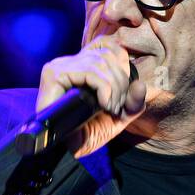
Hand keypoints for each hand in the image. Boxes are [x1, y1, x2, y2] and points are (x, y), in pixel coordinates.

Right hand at [35, 38, 153, 157]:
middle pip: (106, 55)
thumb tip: (141, 85)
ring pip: (99, 62)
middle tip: (117, 108)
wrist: (67, 150)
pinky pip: (88, 72)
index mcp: (81, 65)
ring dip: (113, 88)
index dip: (122, 64)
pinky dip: (103, 88)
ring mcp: (59, 67)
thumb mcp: (119, 116)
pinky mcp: (54, 75)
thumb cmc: (90, 132)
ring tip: (110, 108)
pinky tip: (104, 104)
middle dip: (120, 83)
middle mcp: (68, 62)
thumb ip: (133, 102)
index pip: (107, 44)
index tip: (122, 94)